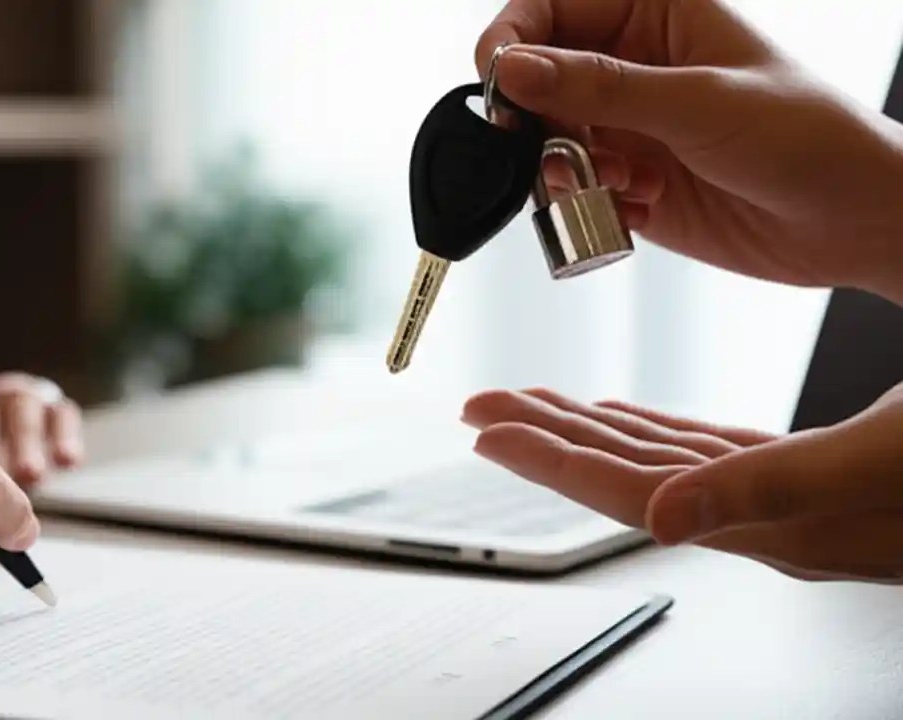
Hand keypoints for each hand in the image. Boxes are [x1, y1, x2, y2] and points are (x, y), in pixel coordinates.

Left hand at [463, 386, 902, 582]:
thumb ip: (770, 490)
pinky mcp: (805, 473)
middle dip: (546, 437)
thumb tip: (663, 518)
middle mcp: (762, 517)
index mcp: (770, 522)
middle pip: (625, 475)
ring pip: (657, 459)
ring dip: (587, 428)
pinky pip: (705, 451)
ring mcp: (781, 499)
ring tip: (529, 402)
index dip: (550, 463)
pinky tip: (621, 414)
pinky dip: (653, 428)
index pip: (629, 493)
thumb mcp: (883, 462)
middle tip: (484, 405)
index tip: (487, 430)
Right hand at [476, 0, 902, 302]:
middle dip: (538, 119)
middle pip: (537, 79)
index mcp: (654, 12)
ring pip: (547, 140)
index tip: (499, 81)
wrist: (854, 222)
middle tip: (557, 147)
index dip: (512, 39)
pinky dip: (587, 204)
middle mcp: (633, 65)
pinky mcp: (628, 182)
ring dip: (565, 167)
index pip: (549, 8)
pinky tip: (642, 204)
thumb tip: (513, 71)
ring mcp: (628, 126)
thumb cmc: (808, 137)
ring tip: (620, 182)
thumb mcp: (698, 102)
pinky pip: (570, 191)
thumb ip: (599, 87)